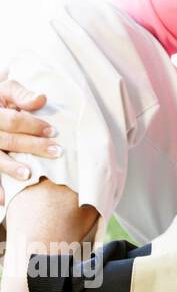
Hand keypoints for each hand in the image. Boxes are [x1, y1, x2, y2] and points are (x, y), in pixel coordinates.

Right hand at [0, 71, 61, 208]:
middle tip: (56, 152)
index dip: (33, 125)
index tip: (54, 131)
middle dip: (32, 147)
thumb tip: (42, 99)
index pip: (13, 120)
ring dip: (10, 168)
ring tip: (28, 174)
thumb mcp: (6, 90)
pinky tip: (3, 201)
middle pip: (8, 140)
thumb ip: (22, 94)